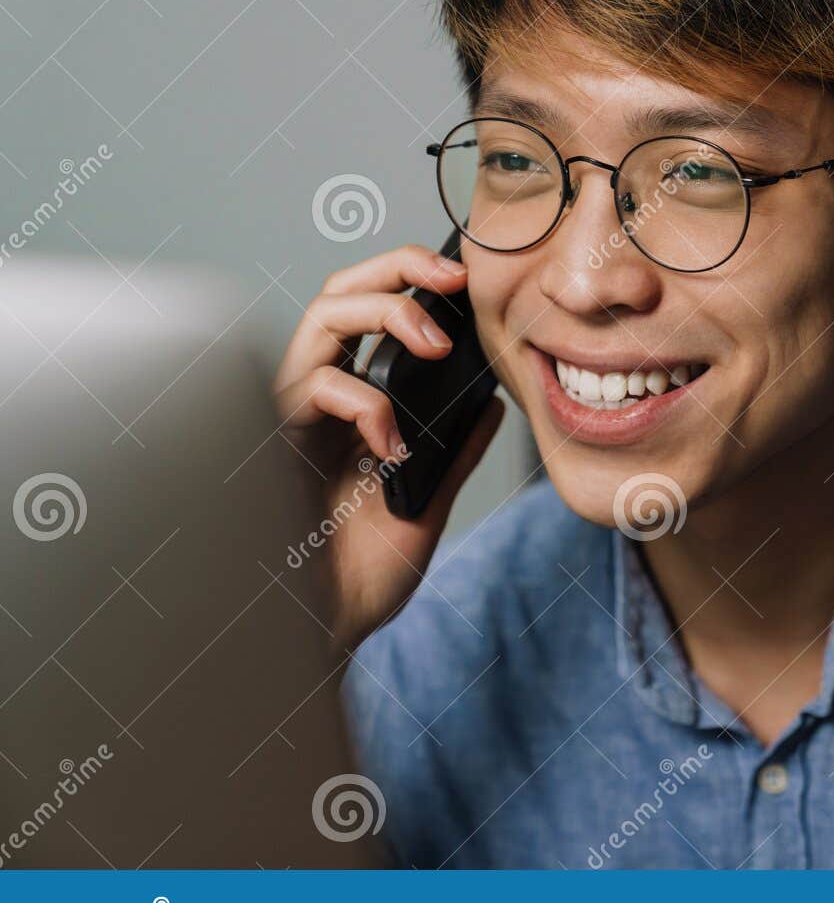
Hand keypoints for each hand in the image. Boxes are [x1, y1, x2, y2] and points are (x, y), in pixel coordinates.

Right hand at [274, 244, 505, 651]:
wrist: (323, 635)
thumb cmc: (357, 580)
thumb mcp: (424, 505)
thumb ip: (452, 453)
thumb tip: (492, 405)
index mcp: (354, 411)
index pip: (372, 317)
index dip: (413, 284)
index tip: (467, 280)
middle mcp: (319, 404)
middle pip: (340, 293)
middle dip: (396, 267)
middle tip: (451, 276)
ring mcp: (294, 417)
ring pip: (322, 317)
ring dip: (384, 313)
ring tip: (434, 346)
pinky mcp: (273, 440)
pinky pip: (313, 385)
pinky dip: (364, 403)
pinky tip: (392, 448)